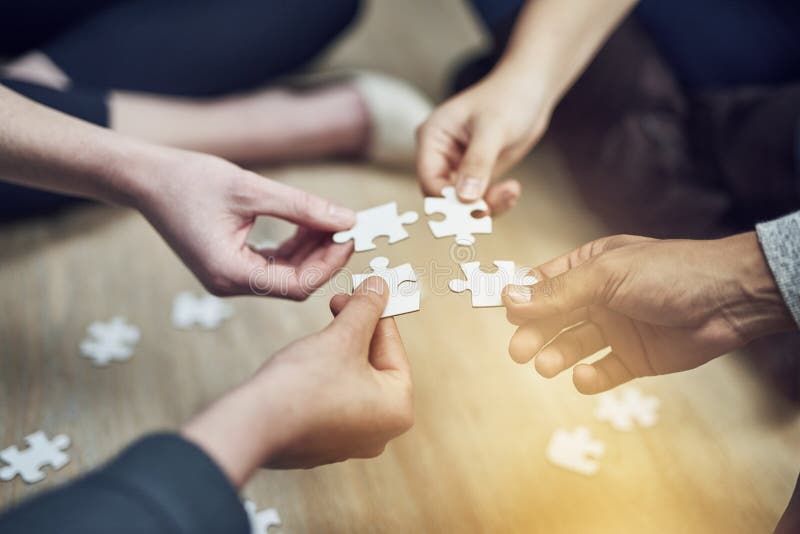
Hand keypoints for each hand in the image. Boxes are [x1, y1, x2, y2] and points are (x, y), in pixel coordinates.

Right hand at [133, 147, 354, 298]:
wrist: (145, 178)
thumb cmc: (190, 180)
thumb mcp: (252, 189)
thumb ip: (302, 207)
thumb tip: (347, 219)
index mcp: (230, 274)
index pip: (297, 284)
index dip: (329, 263)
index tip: (349, 235)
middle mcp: (229, 284)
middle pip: (295, 283)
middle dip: (324, 256)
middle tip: (346, 226)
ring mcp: (228, 277)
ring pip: (286, 274)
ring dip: (311, 250)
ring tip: (330, 221)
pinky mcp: (229, 266)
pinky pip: (272, 265)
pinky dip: (293, 247)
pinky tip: (308, 224)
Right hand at [182, 277, 413, 484]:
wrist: (253, 425)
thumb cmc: (303, 387)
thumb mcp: (342, 337)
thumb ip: (366, 309)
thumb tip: (379, 287)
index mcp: (397, 409)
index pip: (394, 348)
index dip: (378, 313)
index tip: (366, 291)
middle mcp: (380, 432)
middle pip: (374, 364)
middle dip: (357, 331)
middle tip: (340, 303)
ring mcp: (351, 441)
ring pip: (353, 380)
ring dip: (340, 350)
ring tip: (323, 330)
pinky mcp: (324, 442)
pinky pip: (334, 398)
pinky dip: (326, 376)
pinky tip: (309, 359)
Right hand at [416, 77, 550, 213]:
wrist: (530, 92)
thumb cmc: (508, 98)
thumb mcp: (493, 128)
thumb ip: (477, 162)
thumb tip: (465, 198)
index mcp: (432, 137)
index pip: (429, 178)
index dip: (448, 199)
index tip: (475, 207)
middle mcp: (440, 154)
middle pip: (443, 196)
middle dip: (468, 206)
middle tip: (494, 207)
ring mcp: (457, 166)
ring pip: (462, 202)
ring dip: (486, 205)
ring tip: (511, 192)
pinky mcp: (475, 175)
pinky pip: (479, 199)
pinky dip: (495, 201)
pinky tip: (512, 189)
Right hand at [502, 233, 795, 393]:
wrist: (729, 300)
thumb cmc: (670, 272)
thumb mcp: (606, 276)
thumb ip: (557, 292)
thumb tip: (510, 298)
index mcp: (591, 267)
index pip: (545, 282)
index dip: (522, 297)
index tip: (500, 312)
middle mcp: (600, 297)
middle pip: (554, 317)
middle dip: (535, 333)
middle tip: (519, 350)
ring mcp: (617, 327)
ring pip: (574, 344)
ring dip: (557, 355)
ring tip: (546, 365)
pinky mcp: (634, 357)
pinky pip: (603, 369)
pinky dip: (590, 376)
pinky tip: (583, 376)